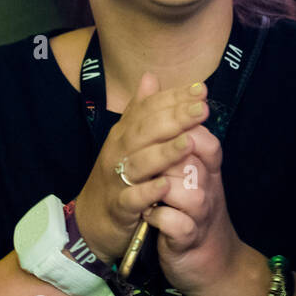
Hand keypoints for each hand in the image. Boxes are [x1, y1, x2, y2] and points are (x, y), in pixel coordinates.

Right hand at [73, 74, 207, 263]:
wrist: (94, 219)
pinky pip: (132, 199)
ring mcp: (116, 179)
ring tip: (189, 142)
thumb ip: (140, 110)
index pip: (149, 109)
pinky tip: (164, 186)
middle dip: (174, 118)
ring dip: (165, 152)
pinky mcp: (118, 207)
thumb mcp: (128, 141)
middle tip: (201, 109)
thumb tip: (150, 76)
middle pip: (145, 131)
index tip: (201, 90)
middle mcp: (118, 152)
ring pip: (139, 163)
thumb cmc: (117, 174)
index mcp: (124, 133)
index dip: (174, 98)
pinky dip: (147, 193)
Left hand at [144, 126, 243, 295]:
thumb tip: (150, 84)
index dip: (183, 127)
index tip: (160, 119)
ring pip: (189, 192)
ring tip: (146, 184)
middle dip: (168, 152)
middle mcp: (207, 189)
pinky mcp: (189, 240)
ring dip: (165, 187)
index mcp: (206, 170)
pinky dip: (161, 218)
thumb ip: (168, 131)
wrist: (212, 264)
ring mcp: (200, 215)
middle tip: (143, 148)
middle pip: (193, 160)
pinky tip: (147, 214)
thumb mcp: (184, 171)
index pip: (204, 139)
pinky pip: (178, 225)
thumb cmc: (190, 211)